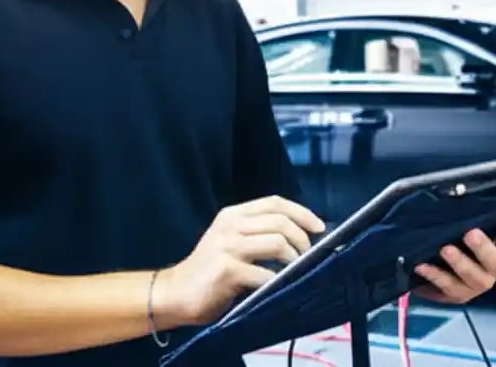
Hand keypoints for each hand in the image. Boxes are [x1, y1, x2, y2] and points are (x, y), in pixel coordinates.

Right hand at [155, 196, 326, 326]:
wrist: (177, 292)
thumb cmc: (210, 270)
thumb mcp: (231, 241)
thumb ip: (258, 233)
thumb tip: (301, 236)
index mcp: (232, 214)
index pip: (275, 202)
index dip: (302, 212)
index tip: (319, 227)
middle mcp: (230, 225)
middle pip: (281, 222)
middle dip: (302, 240)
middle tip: (307, 256)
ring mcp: (227, 247)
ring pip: (277, 243)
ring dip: (294, 260)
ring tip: (294, 270)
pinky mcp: (226, 271)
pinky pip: (265, 273)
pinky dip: (277, 281)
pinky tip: (276, 286)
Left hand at [413, 217, 495, 304]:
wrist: (433, 267)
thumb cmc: (453, 240)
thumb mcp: (461, 227)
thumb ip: (468, 217)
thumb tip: (460, 194)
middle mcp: (491, 271)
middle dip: (484, 249)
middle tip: (471, 234)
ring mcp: (475, 285)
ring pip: (474, 279)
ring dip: (460, 264)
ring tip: (445, 249)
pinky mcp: (457, 295)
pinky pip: (448, 288)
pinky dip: (435, 276)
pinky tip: (422, 266)